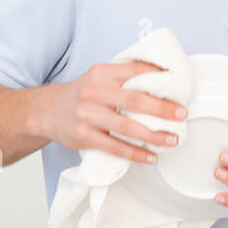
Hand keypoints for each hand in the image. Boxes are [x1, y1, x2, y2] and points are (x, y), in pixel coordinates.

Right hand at [32, 60, 186, 162]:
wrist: (46, 111)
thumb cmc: (81, 94)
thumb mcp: (99, 76)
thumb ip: (123, 76)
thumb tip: (162, 78)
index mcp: (102, 73)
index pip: (136, 70)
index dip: (159, 77)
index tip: (179, 87)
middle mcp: (94, 91)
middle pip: (135, 100)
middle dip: (162, 109)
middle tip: (181, 115)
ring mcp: (88, 115)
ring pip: (127, 127)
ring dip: (154, 135)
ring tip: (172, 139)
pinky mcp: (84, 136)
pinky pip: (115, 147)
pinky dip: (135, 153)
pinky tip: (150, 156)